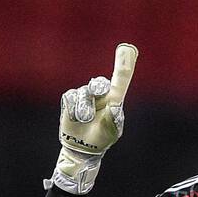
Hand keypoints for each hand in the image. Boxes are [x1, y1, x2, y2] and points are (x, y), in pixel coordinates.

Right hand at [48, 43, 136, 193]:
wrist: (82, 148)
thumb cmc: (102, 138)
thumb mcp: (112, 132)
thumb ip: (114, 119)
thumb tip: (115, 106)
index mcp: (114, 99)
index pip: (120, 79)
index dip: (124, 64)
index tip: (127, 48)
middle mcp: (100, 95)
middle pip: (99, 83)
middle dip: (97, 89)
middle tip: (98, 95)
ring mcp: (84, 96)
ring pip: (83, 93)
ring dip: (84, 109)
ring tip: (84, 121)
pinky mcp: (70, 100)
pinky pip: (70, 98)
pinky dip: (73, 109)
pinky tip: (75, 119)